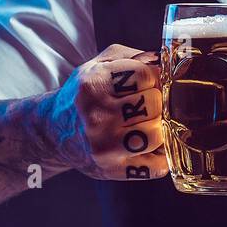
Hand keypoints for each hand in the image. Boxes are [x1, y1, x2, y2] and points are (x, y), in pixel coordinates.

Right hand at [42, 43, 169, 180]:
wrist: (55, 132)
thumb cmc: (86, 96)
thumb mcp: (101, 64)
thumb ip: (136, 57)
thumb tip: (170, 62)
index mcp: (94, 84)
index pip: (147, 75)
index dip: (154, 78)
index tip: (148, 83)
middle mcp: (97, 116)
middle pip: (155, 104)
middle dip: (156, 102)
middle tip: (146, 105)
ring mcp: (104, 146)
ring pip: (158, 135)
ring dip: (158, 128)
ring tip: (146, 124)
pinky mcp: (113, 170)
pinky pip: (157, 165)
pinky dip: (160, 155)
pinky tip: (147, 146)